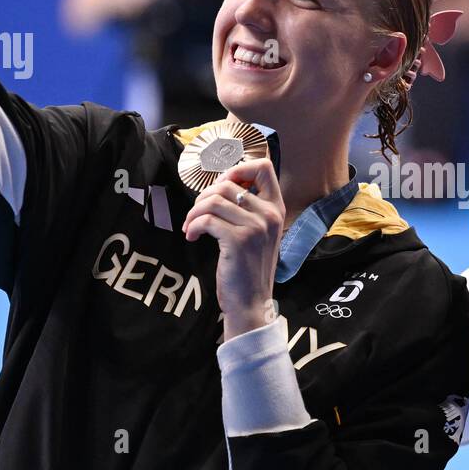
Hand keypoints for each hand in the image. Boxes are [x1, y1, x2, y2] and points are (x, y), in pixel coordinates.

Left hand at [182, 159, 284, 339]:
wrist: (251, 302)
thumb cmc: (249, 267)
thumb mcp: (258, 233)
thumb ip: (249, 209)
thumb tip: (222, 184)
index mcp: (276, 208)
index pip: (263, 167)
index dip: (237, 169)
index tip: (221, 187)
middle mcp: (269, 214)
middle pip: (228, 183)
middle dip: (205, 195)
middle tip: (197, 214)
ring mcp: (255, 227)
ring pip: (214, 200)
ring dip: (195, 211)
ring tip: (191, 225)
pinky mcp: (238, 241)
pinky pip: (207, 219)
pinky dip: (193, 225)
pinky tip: (191, 236)